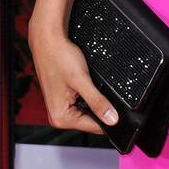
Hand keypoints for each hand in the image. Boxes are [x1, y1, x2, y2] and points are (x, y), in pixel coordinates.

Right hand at [28, 18, 118, 135]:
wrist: (48, 41)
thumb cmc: (59, 57)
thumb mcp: (82, 80)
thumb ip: (98, 102)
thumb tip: (112, 119)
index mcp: (60, 118)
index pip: (94, 128)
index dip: (109, 119)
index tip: (120, 111)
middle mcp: (58, 116)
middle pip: (91, 121)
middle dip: (101, 109)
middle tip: (103, 91)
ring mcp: (60, 108)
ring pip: (88, 112)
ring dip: (95, 101)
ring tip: (92, 85)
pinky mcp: (63, 99)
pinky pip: (83, 104)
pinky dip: (89, 96)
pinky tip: (89, 85)